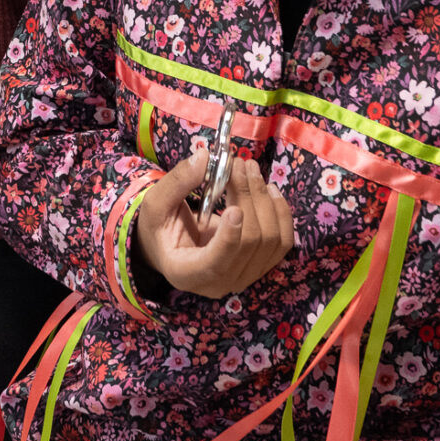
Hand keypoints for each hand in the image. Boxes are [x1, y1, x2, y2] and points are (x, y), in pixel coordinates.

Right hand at [134, 146, 293, 298]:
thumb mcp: (156, 204)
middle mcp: (220, 283)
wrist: (172, 247)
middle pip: (249, 242)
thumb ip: (177, 182)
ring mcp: (244, 277)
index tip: (234, 209)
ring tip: (250, 170)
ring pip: (271, 240)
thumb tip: (204, 156)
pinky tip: (269, 190)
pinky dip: (281, 213)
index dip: (229, 239)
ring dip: (264, 199)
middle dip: (248, 197)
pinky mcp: (261, 266)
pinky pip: (283, 242)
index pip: (216, 264)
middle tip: (239, 164)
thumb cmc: (160, 227)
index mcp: (187, 273)